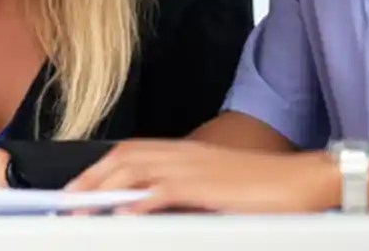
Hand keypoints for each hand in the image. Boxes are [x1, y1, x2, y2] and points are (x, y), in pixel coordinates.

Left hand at [64, 140, 337, 213]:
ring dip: (102, 190)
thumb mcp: (214, 188)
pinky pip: (162, 192)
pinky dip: (138, 203)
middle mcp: (182, 153)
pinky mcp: (205, 186)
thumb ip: (182, 194)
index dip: (98, 169)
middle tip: (65, 202)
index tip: (76, 189)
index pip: (128, 153)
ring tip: (79, 210)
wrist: (303, 181)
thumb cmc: (263, 189)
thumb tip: (150, 211)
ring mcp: (192, 167)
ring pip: (133, 171)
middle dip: (89, 179)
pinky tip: (121, 217)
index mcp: (183, 152)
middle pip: (122, 159)